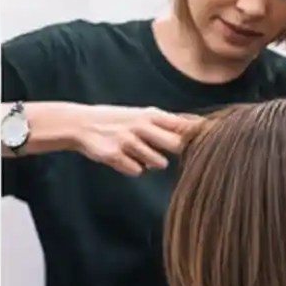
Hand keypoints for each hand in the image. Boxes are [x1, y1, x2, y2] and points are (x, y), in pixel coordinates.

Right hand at [74, 105, 197, 175]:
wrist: (81, 124)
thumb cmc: (116, 120)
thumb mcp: (140, 114)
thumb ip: (165, 122)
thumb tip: (197, 126)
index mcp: (150, 114)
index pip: (183, 124)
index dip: (197, 133)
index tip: (204, 139)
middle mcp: (141, 125)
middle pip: (177, 144)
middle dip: (176, 152)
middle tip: (164, 150)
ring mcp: (128, 141)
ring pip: (158, 163)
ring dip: (152, 162)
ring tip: (138, 153)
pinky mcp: (115, 156)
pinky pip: (137, 171)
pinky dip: (133, 168)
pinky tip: (123, 159)